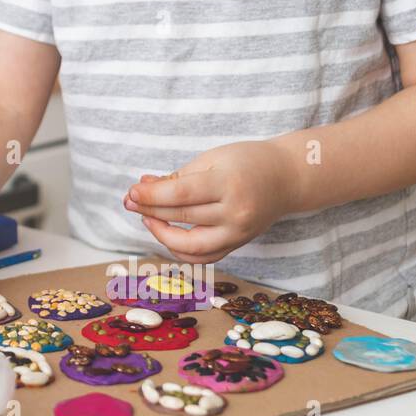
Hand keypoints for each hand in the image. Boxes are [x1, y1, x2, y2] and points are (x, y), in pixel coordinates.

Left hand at [122, 140, 299, 262]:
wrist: (286, 178)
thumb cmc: (246, 161)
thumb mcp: (212, 159)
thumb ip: (178, 176)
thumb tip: (142, 189)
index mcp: (228, 184)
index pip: (180, 194)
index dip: (151, 196)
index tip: (130, 192)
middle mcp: (235, 213)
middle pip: (182, 218)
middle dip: (149, 211)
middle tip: (129, 201)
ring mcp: (238, 233)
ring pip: (190, 245)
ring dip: (161, 234)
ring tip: (146, 218)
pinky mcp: (238, 244)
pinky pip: (203, 257)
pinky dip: (180, 250)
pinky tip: (165, 234)